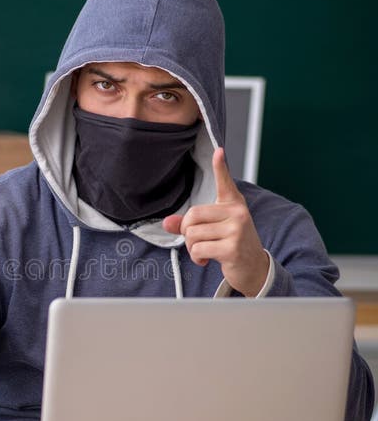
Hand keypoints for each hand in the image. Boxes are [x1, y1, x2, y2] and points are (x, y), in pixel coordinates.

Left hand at [162, 147, 268, 296]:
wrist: (253, 268)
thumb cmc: (231, 244)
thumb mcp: (213, 230)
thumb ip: (190, 224)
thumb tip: (167, 223)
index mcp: (233, 204)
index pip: (225, 182)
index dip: (220, 167)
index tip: (218, 151)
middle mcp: (237, 213)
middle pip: (192, 216)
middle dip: (187, 232)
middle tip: (198, 241)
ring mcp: (236, 230)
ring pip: (192, 234)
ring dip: (192, 247)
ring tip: (205, 251)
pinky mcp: (232, 248)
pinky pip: (198, 249)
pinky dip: (197, 257)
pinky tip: (206, 259)